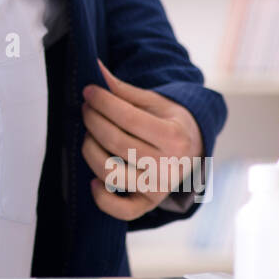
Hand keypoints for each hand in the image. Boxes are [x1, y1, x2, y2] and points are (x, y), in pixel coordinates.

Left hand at [80, 59, 203, 220]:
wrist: (193, 151)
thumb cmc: (168, 122)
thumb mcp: (153, 103)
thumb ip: (123, 90)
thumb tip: (94, 68)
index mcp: (173, 136)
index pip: (127, 118)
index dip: (102, 102)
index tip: (88, 91)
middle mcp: (167, 166)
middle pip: (115, 143)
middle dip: (93, 121)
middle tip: (85, 109)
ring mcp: (158, 188)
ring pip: (111, 173)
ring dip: (90, 150)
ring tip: (89, 135)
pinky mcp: (147, 205)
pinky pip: (121, 211)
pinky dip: (102, 197)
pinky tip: (94, 180)